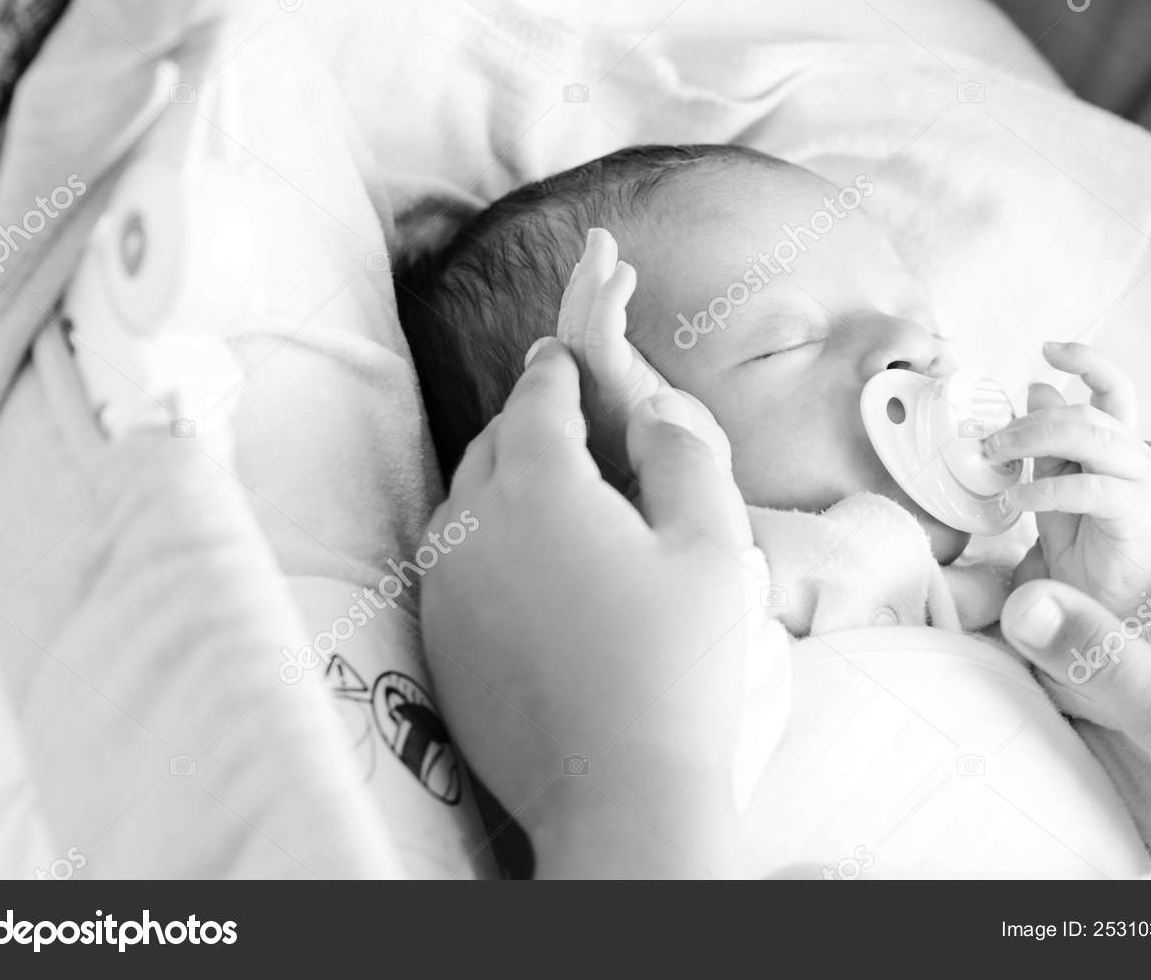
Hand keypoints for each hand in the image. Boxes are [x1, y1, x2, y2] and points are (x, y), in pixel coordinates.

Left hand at [420, 338, 774, 877]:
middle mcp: (474, 527)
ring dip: (497, 481)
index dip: (554, 371)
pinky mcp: (438, 645)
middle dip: (523, 421)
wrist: (619, 795)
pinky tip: (519, 566)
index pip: (537, 401)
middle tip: (557, 415)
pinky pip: (450, 565)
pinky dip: (480, 542)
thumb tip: (652, 413)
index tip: (561, 355)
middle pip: (490, 446)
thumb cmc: (679, 668)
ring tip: (540, 487)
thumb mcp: (712, 546)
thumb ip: (684, 456)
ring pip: (461, 505)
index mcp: (542, 487)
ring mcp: (446, 590)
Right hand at [558, 227, 729, 482]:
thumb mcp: (682, 450)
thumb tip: (663, 401)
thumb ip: (670, 424)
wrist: (700, 516)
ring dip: (591, 282)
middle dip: (582, 285)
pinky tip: (623, 273)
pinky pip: (602, 342)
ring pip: (578, 331)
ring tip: (602, 242)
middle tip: (597, 241)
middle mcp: (587, 407)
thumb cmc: (691, 491)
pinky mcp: (616, 395)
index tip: (597, 269)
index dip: (583, 307)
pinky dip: (607, 303)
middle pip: (571, 336)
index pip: (578, 355)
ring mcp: (597, 401)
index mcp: (597, 416)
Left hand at [987, 342, 1150, 618]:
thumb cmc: (1074, 542)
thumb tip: (1035, 386)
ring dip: (1033, 440)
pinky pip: (1087, 487)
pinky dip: (1044, 489)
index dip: (1085, 360)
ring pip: (1089, 436)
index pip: (1112, 386)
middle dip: (1030, 419)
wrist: (1091, 602)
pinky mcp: (1136, 513)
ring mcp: (1140, 482)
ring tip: (996, 459)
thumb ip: (1044, 439)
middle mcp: (1134, 455)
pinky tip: (1015, 501)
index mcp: (1114, 442)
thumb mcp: (1050, 479)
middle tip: (988, 441)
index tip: (1047, 347)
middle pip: (1085, 412)